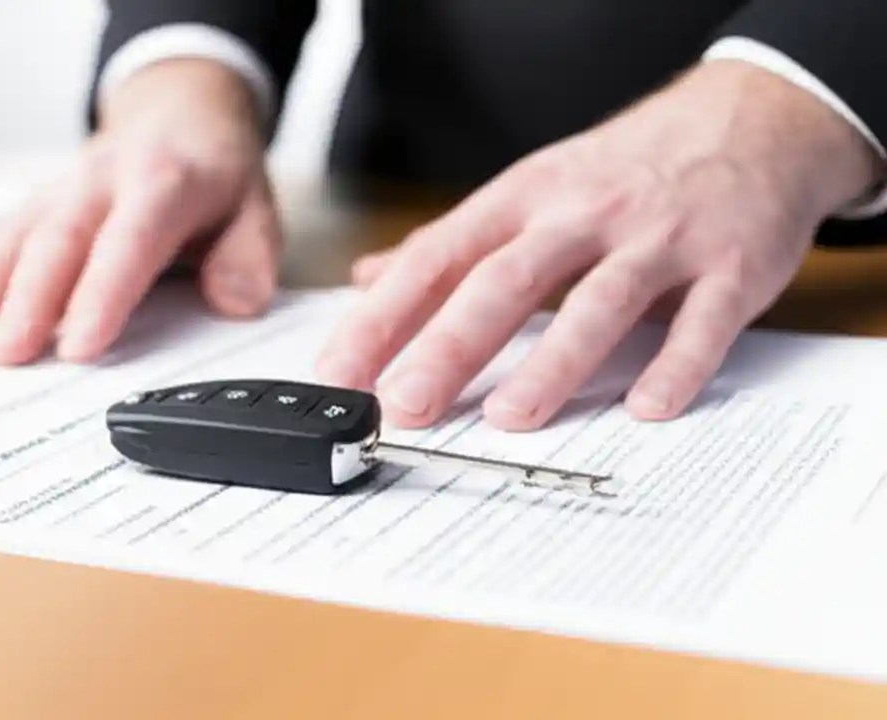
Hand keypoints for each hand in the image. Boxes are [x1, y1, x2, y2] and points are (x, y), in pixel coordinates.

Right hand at [0, 59, 280, 363]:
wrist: (178, 114)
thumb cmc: (211, 172)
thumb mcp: (256, 208)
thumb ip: (249, 258)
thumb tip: (236, 302)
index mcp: (160, 184)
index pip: (129, 240)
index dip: (103, 293)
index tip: (81, 345)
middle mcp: (97, 184)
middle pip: (56, 241)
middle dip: (26, 301)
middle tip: (5, 356)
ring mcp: (56, 192)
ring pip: (11, 239)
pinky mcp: (29, 206)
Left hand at [319, 60, 882, 430]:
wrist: (749, 117)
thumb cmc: (622, 167)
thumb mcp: (528, 189)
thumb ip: (452, 243)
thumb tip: (368, 280)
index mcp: (523, 199)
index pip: (438, 257)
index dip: (384, 315)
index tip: (341, 371)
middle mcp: (582, 215)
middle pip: (505, 280)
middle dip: (449, 344)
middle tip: (405, 403)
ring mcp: (659, 238)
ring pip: (599, 301)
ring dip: (554, 361)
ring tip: (510, 416)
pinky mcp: (730, 265)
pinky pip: (702, 320)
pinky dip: (677, 365)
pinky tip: (646, 407)